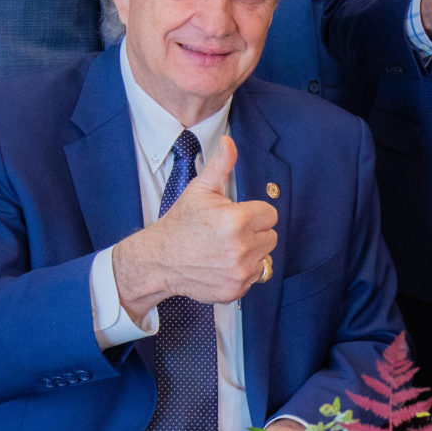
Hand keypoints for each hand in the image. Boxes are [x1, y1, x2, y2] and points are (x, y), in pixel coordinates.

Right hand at [110, 135, 277, 314]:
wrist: (160, 260)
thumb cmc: (181, 223)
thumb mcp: (200, 190)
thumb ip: (220, 165)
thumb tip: (228, 141)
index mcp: (237, 220)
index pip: (270, 214)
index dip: (254, 213)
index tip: (235, 216)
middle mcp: (242, 248)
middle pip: (271, 236)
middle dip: (255, 232)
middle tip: (228, 232)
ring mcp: (239, 271)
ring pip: (265, 257)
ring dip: (252, 253)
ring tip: (226, 248)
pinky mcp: (236, 289)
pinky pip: (255, 277)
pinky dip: (244, 271)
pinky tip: (223, 264)